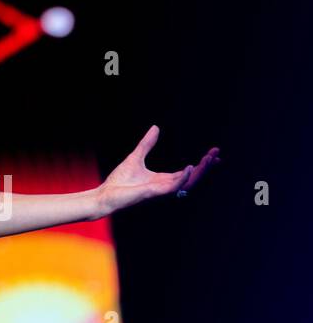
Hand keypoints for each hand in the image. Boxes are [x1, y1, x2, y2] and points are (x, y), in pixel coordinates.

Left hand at [96, 126, 219, 216]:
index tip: (213, 154)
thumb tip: (156, 127)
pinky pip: (173, 186)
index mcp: (163, 180)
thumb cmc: (119, 182)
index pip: (188, 173)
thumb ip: (147, 144)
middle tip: (216, 154)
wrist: (106, 195)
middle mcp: (166, 187)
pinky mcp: (154, 193)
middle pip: (192, 178)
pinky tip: (190, 166)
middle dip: (206, 167)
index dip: (201, 164)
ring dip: (200, 171)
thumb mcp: (136, 157)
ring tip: (209, 159)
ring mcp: (161, 191)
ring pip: (188, 183)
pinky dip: (183, 177)